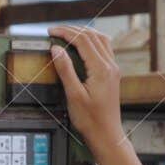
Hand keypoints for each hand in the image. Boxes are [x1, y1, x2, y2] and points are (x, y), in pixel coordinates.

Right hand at [48, 26, 123, 151]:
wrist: (106, 135)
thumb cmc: (91, 120)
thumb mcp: (74, 96)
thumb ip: (65, 70)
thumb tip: (57, 50)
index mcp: (101, 69)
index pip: (83, 41)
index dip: (66, 33)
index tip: (51, 32)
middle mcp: (110, 66)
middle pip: (92, 36)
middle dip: (73, 30)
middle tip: (55, 31)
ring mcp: (113, 69)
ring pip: (100, 40)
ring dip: (83, 33)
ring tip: (67, 34)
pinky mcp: (112, 74)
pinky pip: (104, 49)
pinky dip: (91, 42)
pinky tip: (82, 45)